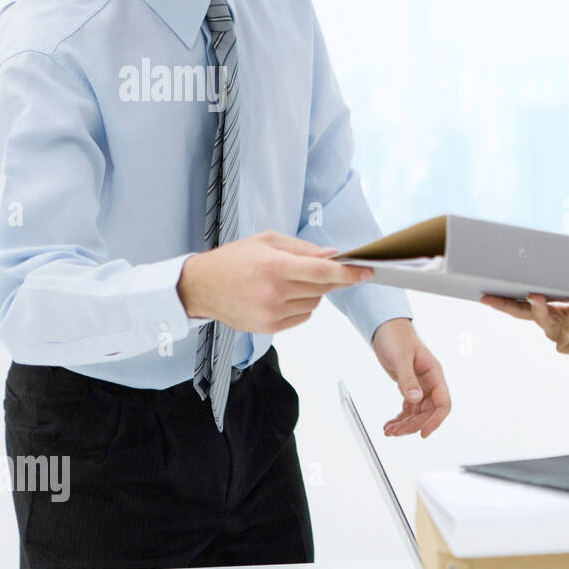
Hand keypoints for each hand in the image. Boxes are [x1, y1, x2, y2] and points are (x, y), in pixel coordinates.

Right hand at [177, 230, 372, 332]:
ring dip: (311, 293)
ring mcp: (271, 313)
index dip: (349, 273)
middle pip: (322, 289)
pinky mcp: (269, 328)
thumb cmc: (234, 259)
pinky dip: (300, 306)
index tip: (367, 271)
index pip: (323, 272)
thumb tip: (332, 255)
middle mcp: (274, 292)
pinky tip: (280, 296)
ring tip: (285, 282)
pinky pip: (302, 316)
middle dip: (326, 279)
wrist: (201, 287)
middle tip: (316, 270)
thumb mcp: (266, 241)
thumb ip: (302, 248)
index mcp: (274, 266)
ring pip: (314, 303)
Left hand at [372, 318, 451, 437]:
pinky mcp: (409, 388)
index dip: (436, 420)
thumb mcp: (401, 358)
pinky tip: (390, 424)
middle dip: (413, 425)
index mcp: (434, 374)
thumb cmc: (397, 338)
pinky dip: (400, 418)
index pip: (442, 403)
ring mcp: (420, 386)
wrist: (386, 329)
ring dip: (405, 424)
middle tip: (396, 432)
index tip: (424, 433)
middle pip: (428, 412)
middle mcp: (430, 383)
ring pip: (417, 413)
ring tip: (389, 431)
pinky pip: (408, 408)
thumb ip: (407, 379)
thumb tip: (415, 398)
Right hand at [479, 293, 568, 371]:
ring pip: (563, 327)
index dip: (504, 304)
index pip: (522, 309)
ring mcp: (565, 342)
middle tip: (533, 295)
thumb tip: (563, 272)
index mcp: (549, 316)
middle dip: (534, 306)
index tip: (486, 297)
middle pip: (534, 318)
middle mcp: (552, 331)